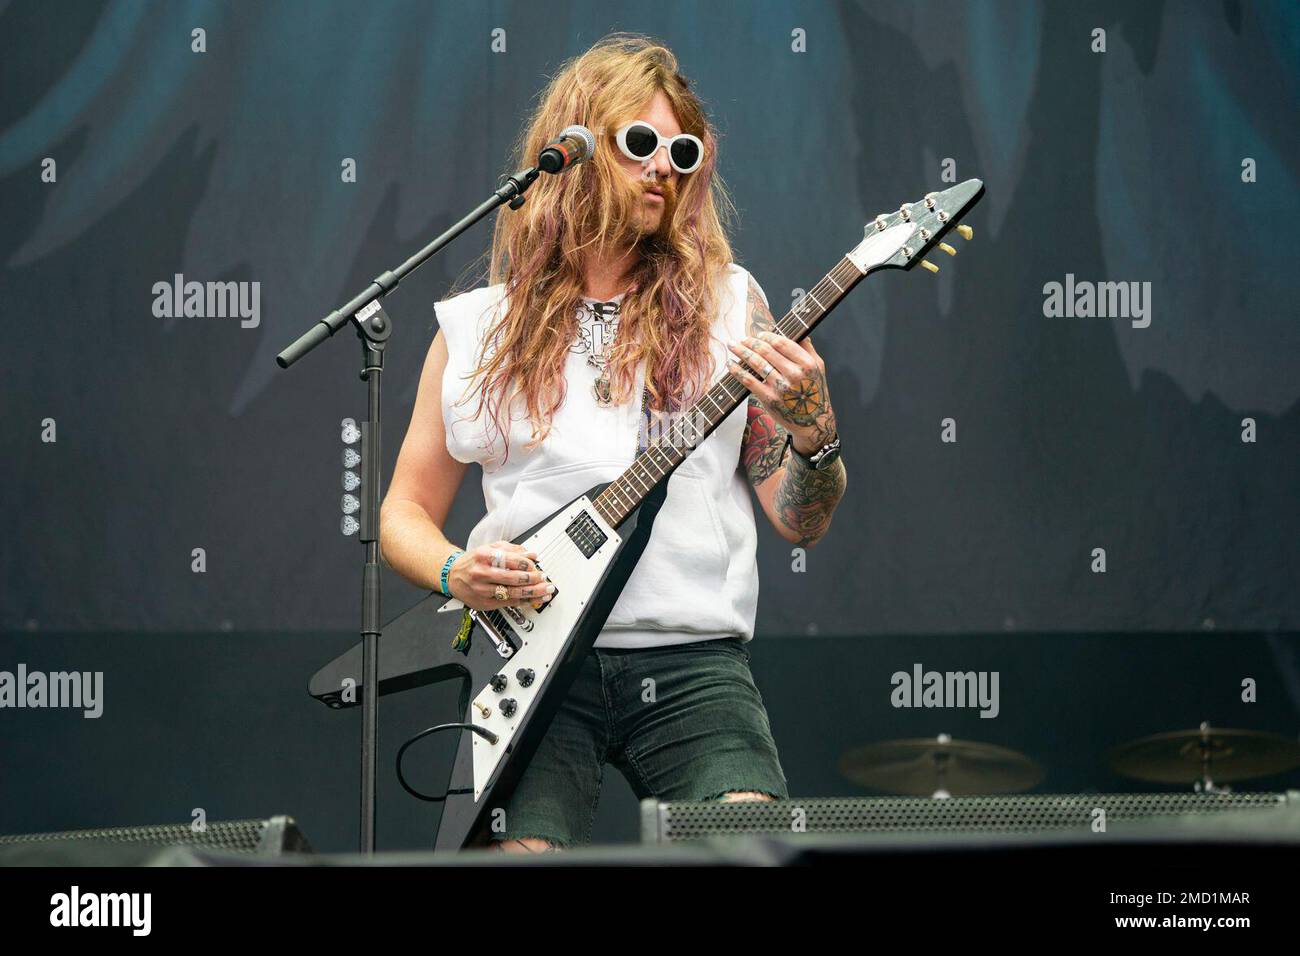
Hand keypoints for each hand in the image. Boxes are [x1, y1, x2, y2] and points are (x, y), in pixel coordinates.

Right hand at [447, 540, 554, 610]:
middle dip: (533, 580)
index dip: (528, 564)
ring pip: (512, 593)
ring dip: (532, 593)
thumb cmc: (473, 561)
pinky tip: (533, 600)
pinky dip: (522, 601)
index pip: (511, 560)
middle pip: (513, 578)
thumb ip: (512, 550)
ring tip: (544, 592)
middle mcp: (482, 573)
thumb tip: (531, 555)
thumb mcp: (490, 549)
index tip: (536, 566)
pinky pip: (507, 603)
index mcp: (484, 556)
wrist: (452, 575)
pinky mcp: (484, 603)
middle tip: (544, 579)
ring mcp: (482, 590)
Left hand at [727, 331, 835, 453]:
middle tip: (742, 339)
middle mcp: (794, 374)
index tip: (759, 335)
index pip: (782, 343)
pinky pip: (749, 380)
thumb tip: (799, 332)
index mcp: (807, 364)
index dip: (767, 336)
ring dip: (741, 352)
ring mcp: (781, 387)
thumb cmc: (814, 391)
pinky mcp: (769, 399)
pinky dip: (738, 371)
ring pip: (757, 363)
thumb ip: (808, 349)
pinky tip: (731, 364)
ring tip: (732, 345)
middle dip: (751, 342)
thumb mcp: (818, 368)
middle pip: (767, 351)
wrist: (813, 421)